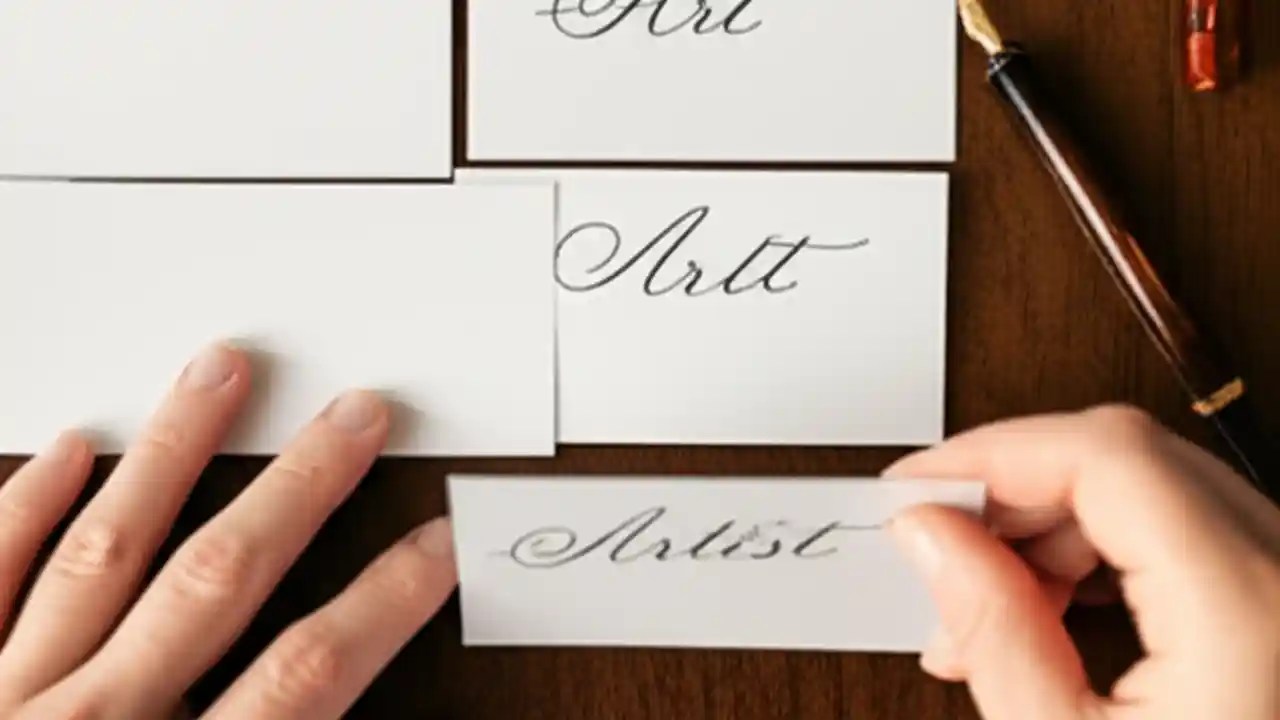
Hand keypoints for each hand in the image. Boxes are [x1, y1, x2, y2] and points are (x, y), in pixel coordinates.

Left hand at [0, 344, 457, 718]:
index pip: (303, 676)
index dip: (384, 602)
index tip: (436, 545)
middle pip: (215, 583)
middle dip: (298, 490)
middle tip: (353, 417)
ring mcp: (2, 703)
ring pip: (101, 553)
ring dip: (170, 457)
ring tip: (216, 378)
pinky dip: (19, 510)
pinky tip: (64, 450)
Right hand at [887, 405, 1279, 719]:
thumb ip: (995, 630)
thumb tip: (932, 534)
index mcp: (1248, 609)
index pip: (1105, 456)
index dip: (994, 453)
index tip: (918, 488)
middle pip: (1127, 460)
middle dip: (1012, 492)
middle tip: (934, 549)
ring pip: (1152, 490)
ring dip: (1049, 525)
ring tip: (981, 608)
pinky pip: (1181, 534)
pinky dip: (1100, 552)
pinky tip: (1045, 610)